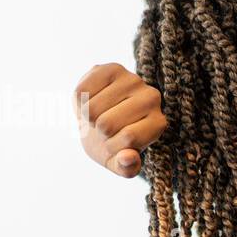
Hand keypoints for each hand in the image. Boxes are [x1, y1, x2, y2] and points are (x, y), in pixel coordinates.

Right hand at [73, 62, 166, 177]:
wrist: (100, 121)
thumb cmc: (113, 144)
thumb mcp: (119, 164)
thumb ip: (126, 168)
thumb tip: (128, 158)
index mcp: (158, 123)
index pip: (128, 138)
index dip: (113, 147)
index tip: (115, 144)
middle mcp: (152, 98)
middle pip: (107, 123)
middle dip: (98, 132)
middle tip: (105, 129)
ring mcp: (133, 80)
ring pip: (92, 108)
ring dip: (87, 117)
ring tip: (98, 116)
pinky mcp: (111, 68)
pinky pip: (82, 91)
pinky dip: (79, 102)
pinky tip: (90, 101)